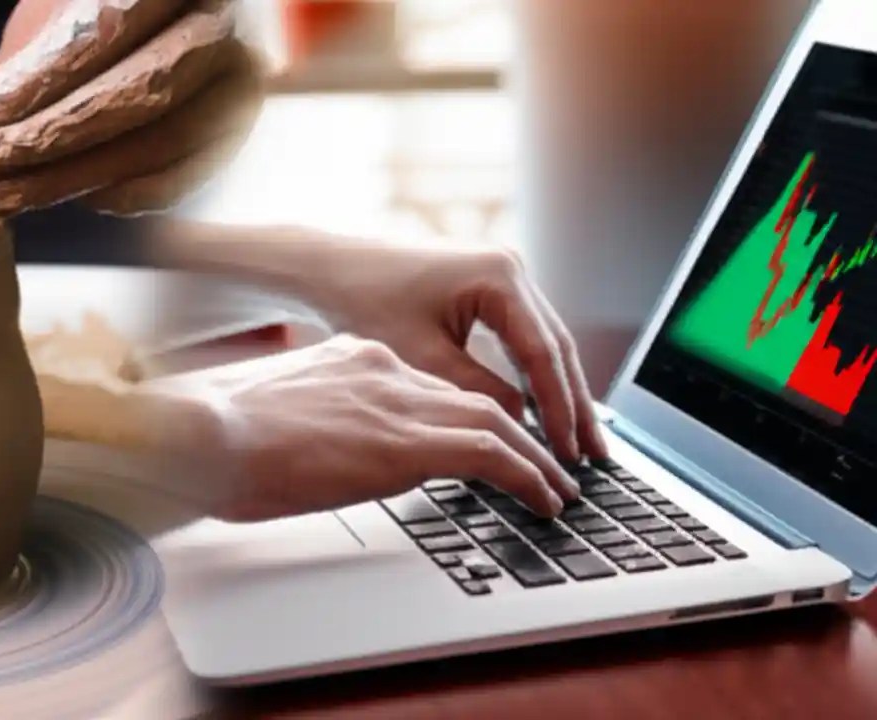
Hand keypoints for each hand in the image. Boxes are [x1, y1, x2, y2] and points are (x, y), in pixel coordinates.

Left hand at [0, 0, 263, 217]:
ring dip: (75, 177)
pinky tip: (81, 198)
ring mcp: (243, 75)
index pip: (105, 27)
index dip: (36, 81)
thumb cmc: (106, 13)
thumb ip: (13, 72)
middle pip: (138, 91)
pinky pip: (192, 172)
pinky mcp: (244, 123)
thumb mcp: (55, 18)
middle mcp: (221, 19)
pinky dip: (132, 192)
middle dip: (49, 138)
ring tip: (5, 196)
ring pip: (161, 139)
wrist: (179, 16)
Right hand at [147, 334, 580, 521]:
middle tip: (543, 463)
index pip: (430, 386)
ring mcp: (399, 402)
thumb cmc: (224, 436)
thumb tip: (329, 452)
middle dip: (517, 432)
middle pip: (472, 399)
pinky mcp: (409, 442)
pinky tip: (544, 499)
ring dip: (535, 458)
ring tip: (557, 488)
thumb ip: (319, 422)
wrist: (207, 435)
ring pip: (496, 421)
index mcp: (354, 359)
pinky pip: (493, 454)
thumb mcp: (282, 418)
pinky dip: (528, 476)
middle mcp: (385, 370)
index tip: (484, 440)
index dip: (465, 416)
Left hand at [301, 241, 607, 462]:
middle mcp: (510, 270)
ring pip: (544, 345)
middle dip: (575, 406)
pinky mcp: (489, 290)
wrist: (332, 268)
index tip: (568, 452)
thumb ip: (475, 391)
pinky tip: (544, 416)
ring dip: (560, 395)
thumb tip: (521, 425)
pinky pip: (523, 340)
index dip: (558, 409)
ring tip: (579, 445)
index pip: (543, 354)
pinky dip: (534, 379)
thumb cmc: (365, 303)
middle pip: (556, 348)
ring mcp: (503, 277)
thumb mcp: (421, 358)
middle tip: (594, 458)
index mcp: (499, 278)